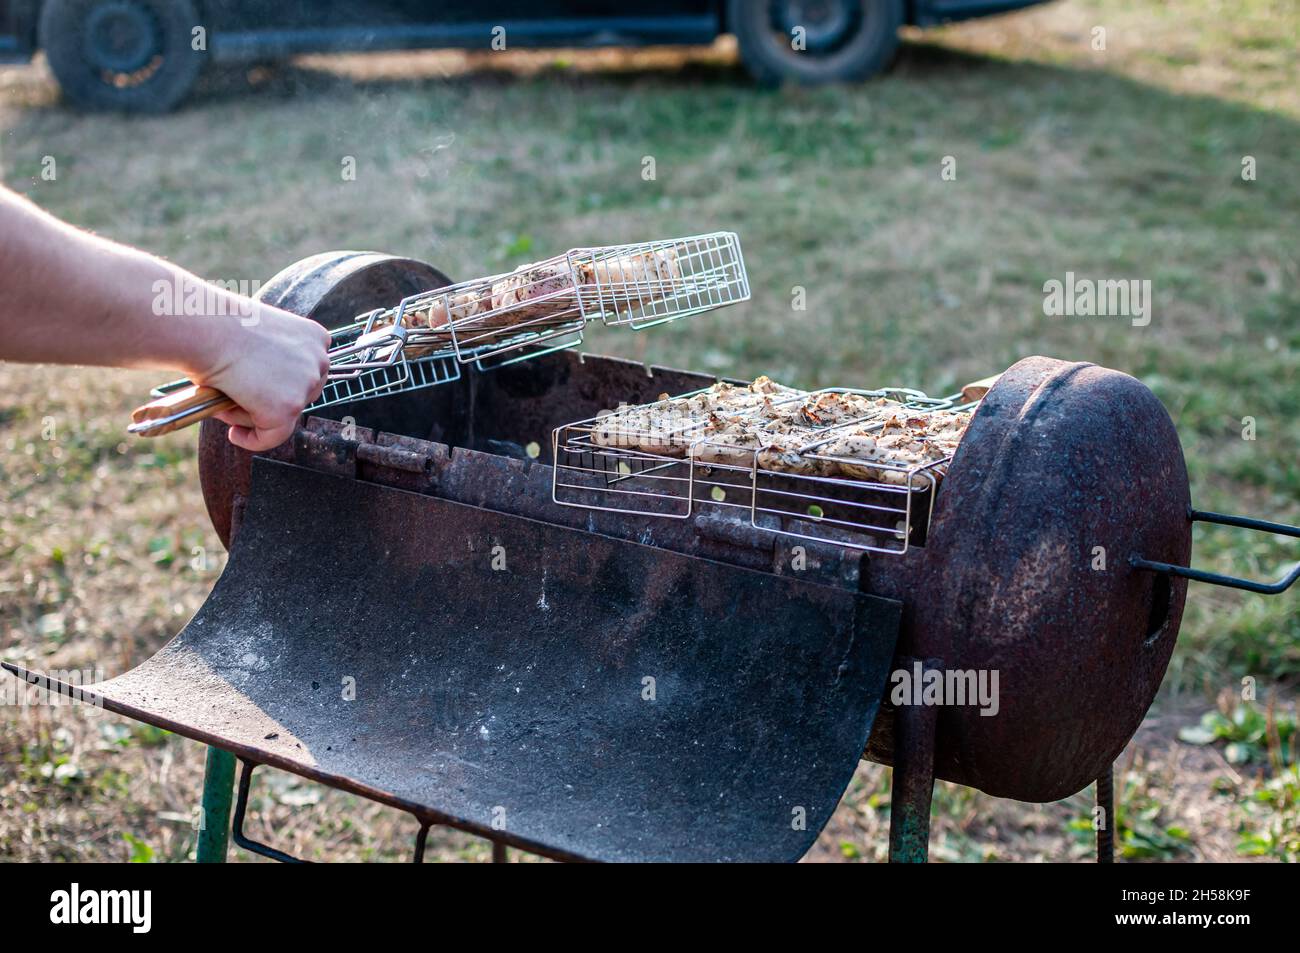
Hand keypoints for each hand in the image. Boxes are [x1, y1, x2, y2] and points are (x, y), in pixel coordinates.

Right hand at [191, 298, 331, 451]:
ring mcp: (306, 384)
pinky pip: (273, 437)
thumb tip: (262, 389)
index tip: (262, 391)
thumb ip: (271, 359)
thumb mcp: (259, 335)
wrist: (205, 329)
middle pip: (301, 396)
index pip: (307, 373)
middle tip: (239, 400)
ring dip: (255, 415)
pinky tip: (235, 434)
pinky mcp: (288, 407)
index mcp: (314, 337)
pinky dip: (253, 440)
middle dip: (271, 402)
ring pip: (284, 416)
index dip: (283, 386)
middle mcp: (319, 360)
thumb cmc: (219, 326)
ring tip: (226, 404)